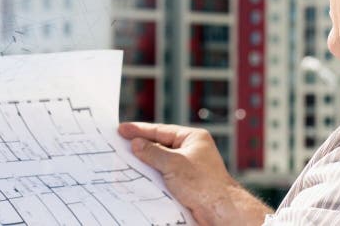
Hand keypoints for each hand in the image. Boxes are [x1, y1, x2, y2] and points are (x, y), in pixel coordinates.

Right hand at [118, 122, 271, 225]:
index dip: (141, 130)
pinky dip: (153, 175)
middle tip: (120, 144)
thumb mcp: (173, 164)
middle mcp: (192, 150)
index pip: (162, 131)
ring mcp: (189, 167)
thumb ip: (152, 152)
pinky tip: (140, 177)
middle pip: (161, 145)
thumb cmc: (203, 184)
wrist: (219, 210)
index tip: (123, 129)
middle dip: (141, 146)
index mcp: (193, 138)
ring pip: (161, 161)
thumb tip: (136, 144)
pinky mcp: (187, 183)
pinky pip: (165, 175)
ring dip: (146, 162)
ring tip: (125, 161)